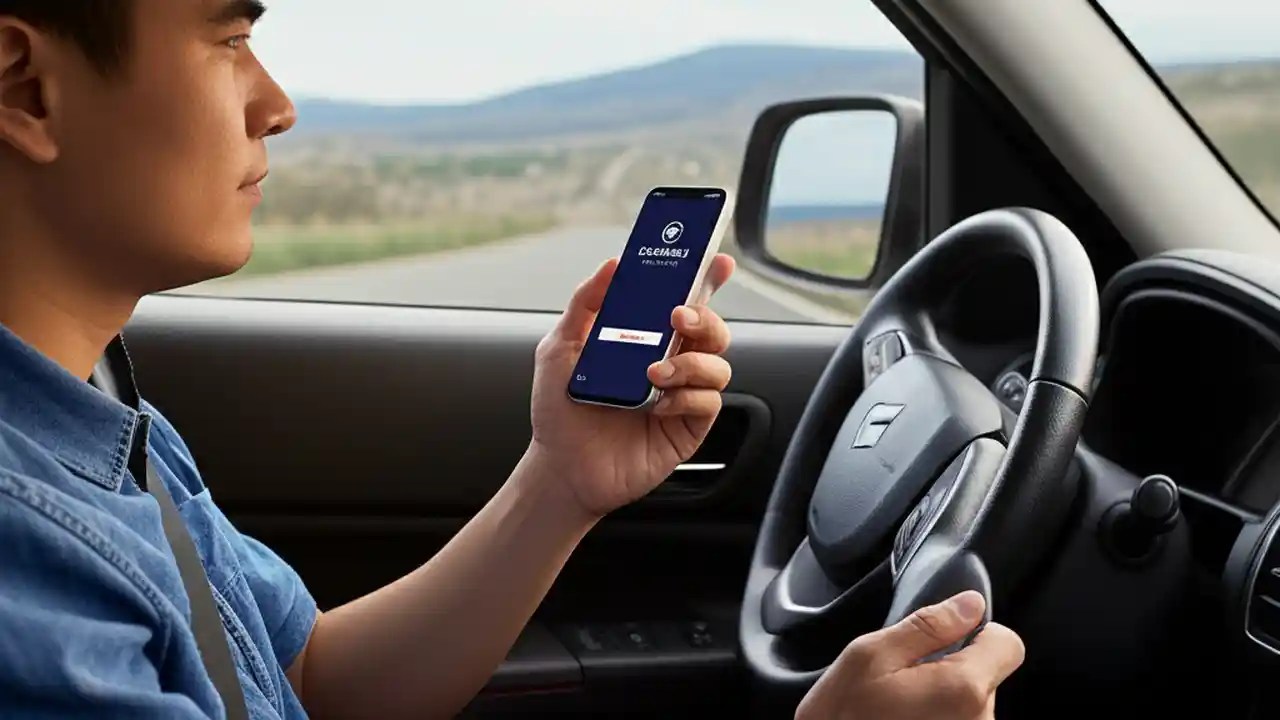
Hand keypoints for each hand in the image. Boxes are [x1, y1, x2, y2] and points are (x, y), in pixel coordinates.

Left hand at [528, 254, 735, 518]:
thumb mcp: (559, 348)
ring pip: (718, 366)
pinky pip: (708, 403)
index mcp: (645, 340)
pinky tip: (657, 406)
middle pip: (712, 330)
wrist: (560, 468)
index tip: (718, 263)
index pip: (684, 303)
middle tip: (678, 317)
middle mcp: (669, 364)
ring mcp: (681, 396)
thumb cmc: (560, 411)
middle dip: (705, 317)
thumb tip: (612, 265)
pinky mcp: (687, 428)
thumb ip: (584, 303)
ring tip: (654, 373)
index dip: (707, 281)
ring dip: (691, 362)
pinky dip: (687, 398)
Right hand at [795, 592, 1024, 719]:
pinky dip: (938, 719)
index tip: (946, 641)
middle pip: (987, 674)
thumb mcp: (870, 657)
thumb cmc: (844, 718)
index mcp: (963, 689)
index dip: (977, 633)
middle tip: (905, 682)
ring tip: (901, 710)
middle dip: (952, 669)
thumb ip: (926, 626)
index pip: (1008, 644)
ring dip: (942, 700)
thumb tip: (969, 605)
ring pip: (972, 702)